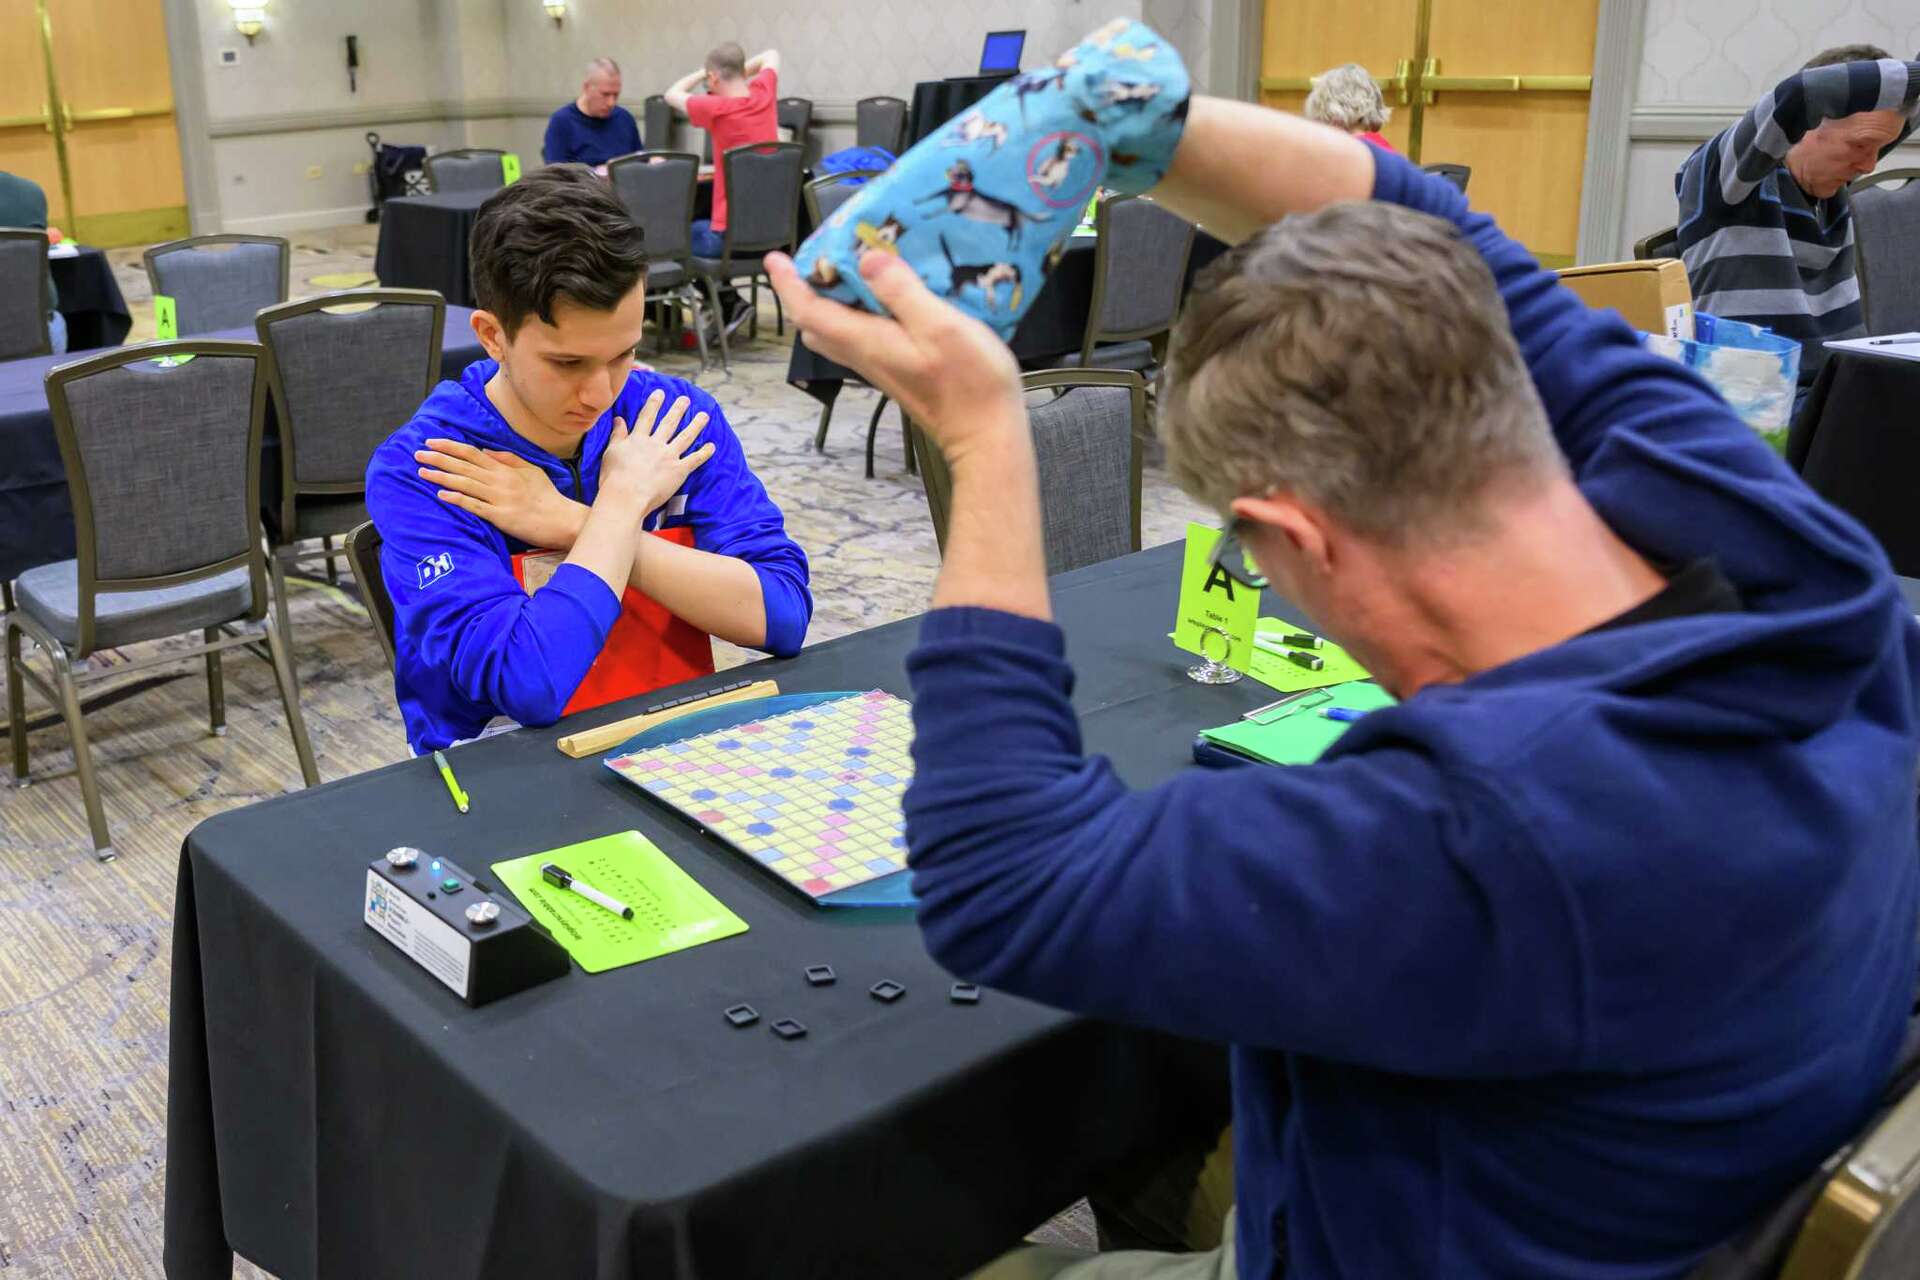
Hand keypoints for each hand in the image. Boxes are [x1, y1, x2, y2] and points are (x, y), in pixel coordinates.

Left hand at [416, 440, 585, 548]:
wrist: (562, 519)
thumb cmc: (547, 496)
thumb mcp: (532, 470)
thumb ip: (508, 459)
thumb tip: (485, 451)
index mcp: (505, 468)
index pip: (472, 453)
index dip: (450, 446)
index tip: (432, 441)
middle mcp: (499, 480)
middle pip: (464, 466)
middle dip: (439, 458)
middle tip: (418, 454)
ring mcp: (499, 498)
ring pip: (465, 484)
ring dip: (442, 477)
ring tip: (422, 472)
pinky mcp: (500, 516)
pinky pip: (475, 506)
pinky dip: (457, 499)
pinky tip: (442, 495)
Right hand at [597, 389, 714, 516]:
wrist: (627, 495)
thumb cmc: (614, 477)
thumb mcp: (611, 452)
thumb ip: (617, 435)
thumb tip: (618, 419)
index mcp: (638, 439)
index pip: (647, 417)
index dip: (654, 404)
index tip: (660, 393)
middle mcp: (656, 444)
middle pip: (669, 423)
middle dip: (678, 410)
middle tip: (686, 399)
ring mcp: (669, 456)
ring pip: (685, 437)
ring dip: (696, 425)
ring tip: (704, 415)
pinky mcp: (679, 470)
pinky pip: (695, 459)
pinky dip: (704, 453)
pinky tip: (712, 446)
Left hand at [765, 250, 1024, 465]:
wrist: (985, 435)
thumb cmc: (970, 385)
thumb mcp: (940, 327)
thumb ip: (902, 291)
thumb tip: (868, 258)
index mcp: (868, 341)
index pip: (809, 311)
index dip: (789, 283)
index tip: (777, 258)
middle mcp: (866, 356)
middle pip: (816, 324)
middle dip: (805, 292)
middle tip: (811, 260)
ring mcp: (880, 366)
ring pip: (836, 334)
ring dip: (830, 303)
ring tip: (844, 272)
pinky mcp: (897, 371)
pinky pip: (860, 339)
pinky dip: (856, 314)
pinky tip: (883, 299)